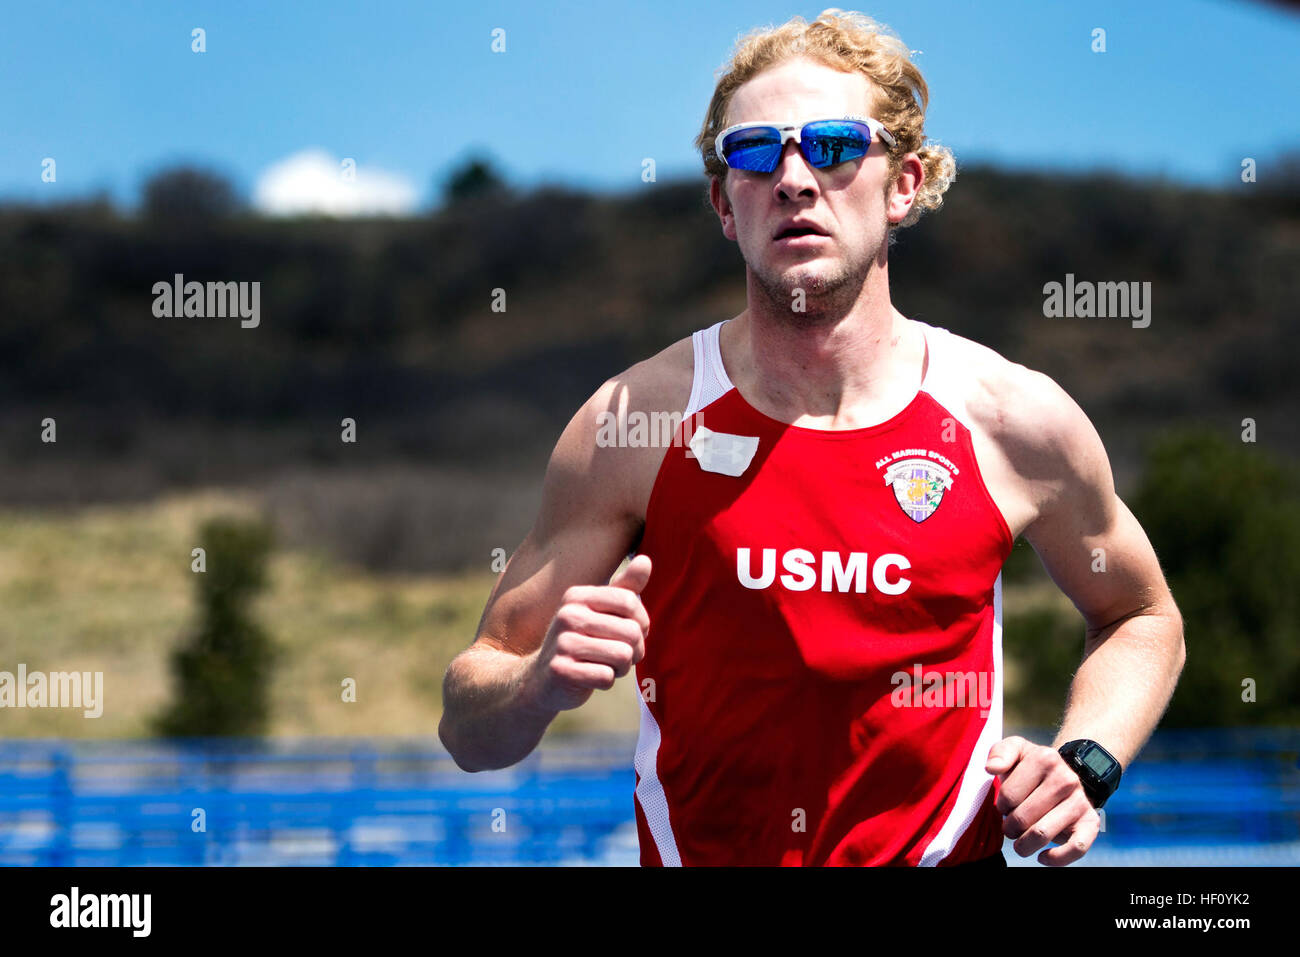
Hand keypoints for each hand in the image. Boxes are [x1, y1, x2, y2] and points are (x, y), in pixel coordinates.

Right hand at [524, 554, 651, 712]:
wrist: (541, 680)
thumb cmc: (581, 642)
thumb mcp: (600, 612)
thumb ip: (625, 588)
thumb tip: (646, 560)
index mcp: (577, 596)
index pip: (630, 601)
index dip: (641, 622)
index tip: (630, 633)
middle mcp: (567, 615)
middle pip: (631, 632)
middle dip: (634, 650)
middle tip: (619, 656)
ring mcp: (562, 643)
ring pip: (623, 656)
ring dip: (622, 667)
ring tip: (607, 666)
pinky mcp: (561, 671)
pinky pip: (606, 677)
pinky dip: (606, 682)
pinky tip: (591, 678)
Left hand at [986, 735, 1100, 865]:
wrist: (1065, 775)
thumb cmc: (1030, 767)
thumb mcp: (1014, 750)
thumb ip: (999, 753)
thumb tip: (992, 768)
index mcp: (1045, 758)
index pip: (1008, 796)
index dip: (1001, 806)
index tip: (1005, 806)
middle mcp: (1066, 779)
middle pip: (1023, 818)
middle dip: (1010, 828)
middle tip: (1010, 827)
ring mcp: (1080, 801)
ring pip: (1042, 834)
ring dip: (1025, 845)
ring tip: (1020, 842)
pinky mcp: (1091, 822)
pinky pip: (1076, 848)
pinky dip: (1056, 858)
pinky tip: (1042, 857)